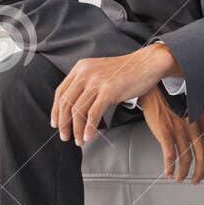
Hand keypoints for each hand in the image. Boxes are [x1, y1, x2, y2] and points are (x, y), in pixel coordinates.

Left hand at [51, 44, 181, 143]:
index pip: (61, 92)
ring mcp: (97, 82)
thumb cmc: (127, 71)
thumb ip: (88, 83)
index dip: (56, 110)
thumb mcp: (101, 72)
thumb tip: (78, 104)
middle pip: (66, 103)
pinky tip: (89, 136)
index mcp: (81, 68)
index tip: (56, 123)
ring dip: (76, 129)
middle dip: (63, 123)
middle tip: (65, 136)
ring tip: (79, 140)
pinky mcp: (108, 91)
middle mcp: (85, 73)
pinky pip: (93, 114)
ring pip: (78, 111)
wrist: (147, 64)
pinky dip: (89, 128)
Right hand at [139, 88, 203, 183]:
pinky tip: (168, 172)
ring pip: (186, 158)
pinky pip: (170, 155)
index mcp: (201, 120)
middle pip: (202, 154)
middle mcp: (193, 125)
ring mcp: (179, 129)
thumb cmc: (169, 98)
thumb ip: (195, 123)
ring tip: (180, 178)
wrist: (154, 89)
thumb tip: (197, 138)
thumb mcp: (189, 108)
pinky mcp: (165, 132)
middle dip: (200, 171)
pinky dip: (170, 167)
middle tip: (196, 179)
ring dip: (183, 172)